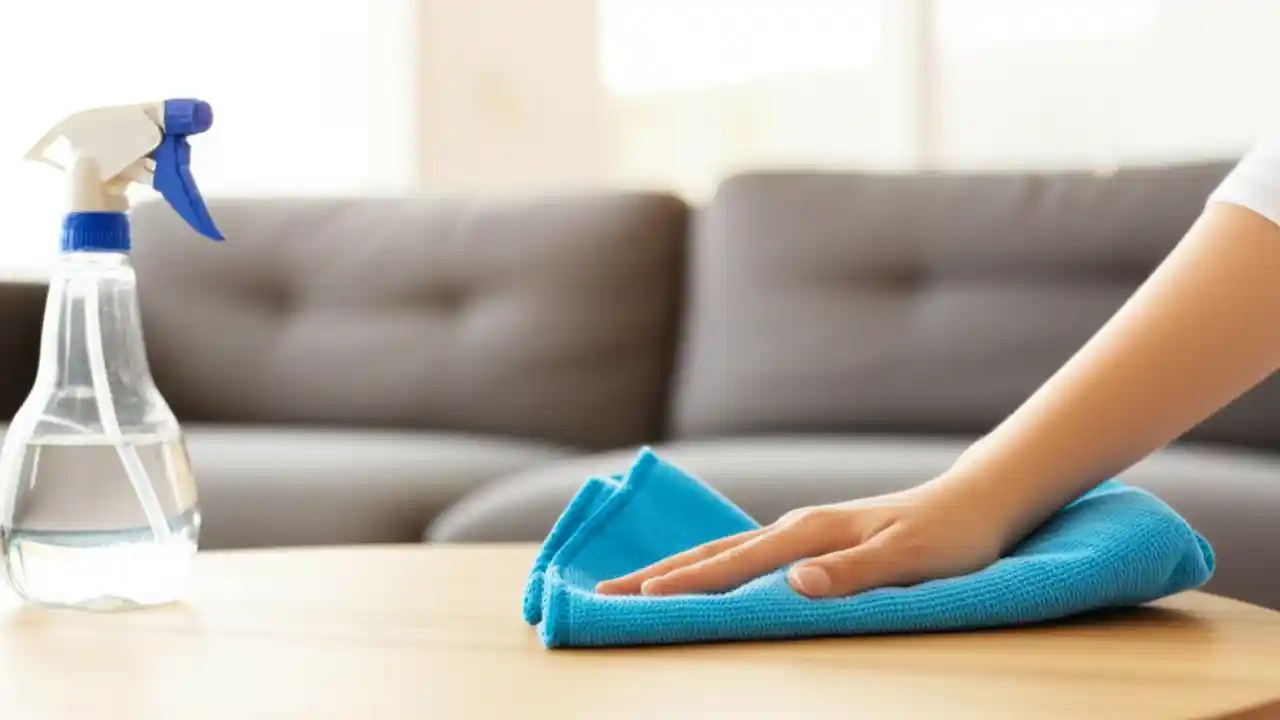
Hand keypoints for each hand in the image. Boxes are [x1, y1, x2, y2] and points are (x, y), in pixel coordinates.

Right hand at [595, 478, 1016, 598]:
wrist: (975, 501)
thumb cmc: (950, 535)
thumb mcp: (912, 560)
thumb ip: (854, 575)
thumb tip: (795, 584)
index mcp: (810, 532)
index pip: (734, 562)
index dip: (687, 584)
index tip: (640, 601)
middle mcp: (796, 528)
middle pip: (711, 551)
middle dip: (657, 574)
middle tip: (605, 594)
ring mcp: (801, 531)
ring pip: (723, 549)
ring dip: (676, 568)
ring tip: (635, 586)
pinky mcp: (811, 540)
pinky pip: (744, 554)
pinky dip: (708, 566)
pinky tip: (700, 577)